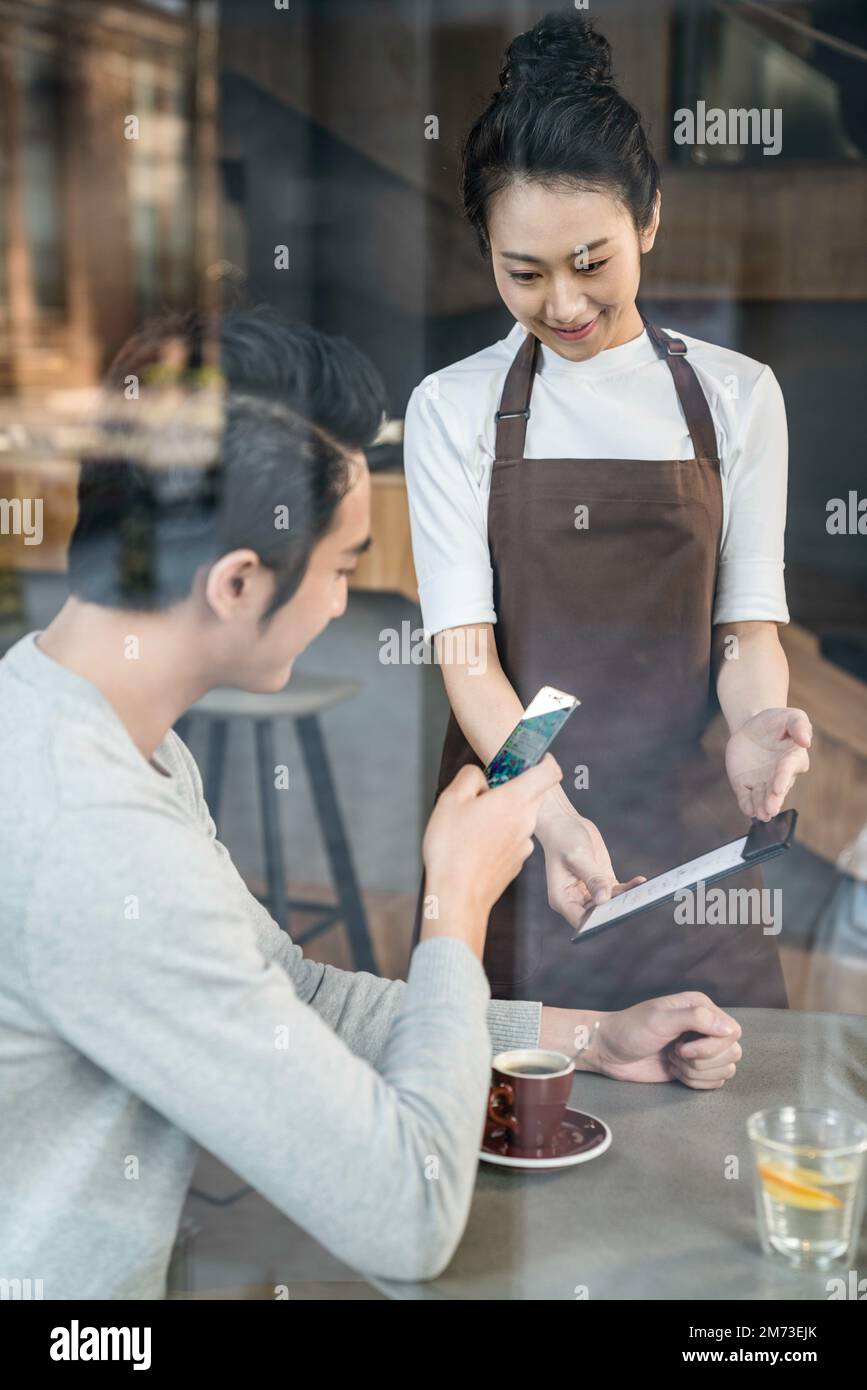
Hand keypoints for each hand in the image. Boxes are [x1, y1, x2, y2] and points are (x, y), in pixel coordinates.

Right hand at [422, 755, 562, 933]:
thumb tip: (479, 776)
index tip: (535, 757)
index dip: (545, 760)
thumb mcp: (450, 800)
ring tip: (471, 826)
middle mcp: (526, 821)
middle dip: (511, 789)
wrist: (457, 897)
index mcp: (514, 800)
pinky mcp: (518, 862)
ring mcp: (524, 844)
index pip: (548, 772)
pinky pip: (513, 838)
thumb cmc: (452, 848)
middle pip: (531, 795)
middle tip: (482, 795)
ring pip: (520, 817)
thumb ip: (469, 777)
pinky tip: (475, 846)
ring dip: (503, 815)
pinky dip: (500, 836)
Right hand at [538, 810, 644, 931]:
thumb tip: (604, 899)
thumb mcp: (578, 857)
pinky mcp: (602, 882)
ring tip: (644, 893)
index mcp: (563, 899)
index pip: (581, 921)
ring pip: (611, 904)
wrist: (566, 824)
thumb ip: (592, 878)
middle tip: (636, 905)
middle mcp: (576, 900)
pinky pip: (618, 891)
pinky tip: (640, 881)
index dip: (597, 923)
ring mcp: (590, 892)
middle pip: (599, 915)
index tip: (614, 916)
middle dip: (617, 911)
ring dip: (627, 900)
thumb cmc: (564, 839)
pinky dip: (629, 888)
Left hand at [583, 993, 741, 1087]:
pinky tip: (674, 1071)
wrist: (610, 1051)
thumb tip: (730, 1028)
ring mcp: (701, 1049)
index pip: (732, 1031)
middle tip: (675, 1053)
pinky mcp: (695, 1069)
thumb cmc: (630, 1030)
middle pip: (732, 1052)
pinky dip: (694, 1082)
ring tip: (673, 1060)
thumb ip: (696, 1019)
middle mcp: (706, 1027)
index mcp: (701, 1008)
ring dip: (696, 1071)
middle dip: (702, 1060)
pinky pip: (714, 1082)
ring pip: (725, 1069)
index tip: (684, 1047)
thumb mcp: (660, 1019)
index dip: (713, 1046)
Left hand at [725, 707, 811, 820]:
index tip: (778, 788)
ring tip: (760, 815)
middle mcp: (778, 776)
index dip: (782, 779)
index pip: (787, 770)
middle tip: (770, 810)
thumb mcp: (791, 716)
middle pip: (776, 790)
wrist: (752, 725)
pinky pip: (746, 797)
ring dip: (761, 806)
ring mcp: (762, 782)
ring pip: (762, 797)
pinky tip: (748, 811)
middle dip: (773, 800)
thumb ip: (799, 726)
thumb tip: (806, 741)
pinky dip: (746, 805)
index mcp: (792, 759)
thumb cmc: (777, 721)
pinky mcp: (745, 784)